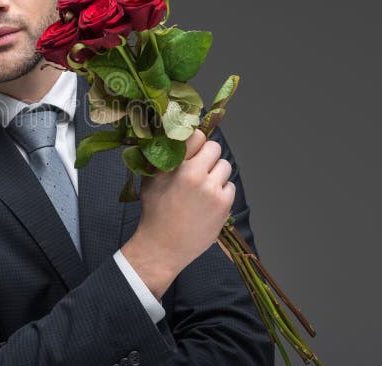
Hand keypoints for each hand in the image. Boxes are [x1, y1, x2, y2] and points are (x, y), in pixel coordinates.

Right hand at [120, 129, 235, 298]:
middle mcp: (197, 174)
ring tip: (204, 186)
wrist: (163, 246)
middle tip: (199, 168)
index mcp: (176, 165)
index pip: (197, 135)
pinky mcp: (224, 205)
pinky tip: (209, 201)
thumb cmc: (154, 212)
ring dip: (216, 173)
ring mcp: (213, 190)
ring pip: (225, 166)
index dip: (196, 142)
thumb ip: (162, 156)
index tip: (193, 150)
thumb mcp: (151, 179)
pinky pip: (231, 187)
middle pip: (215, 148)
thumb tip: (173, 137)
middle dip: (208, 156)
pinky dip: (222, 191)